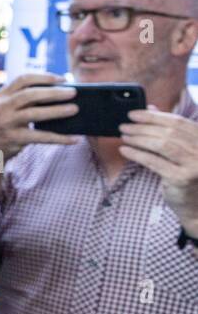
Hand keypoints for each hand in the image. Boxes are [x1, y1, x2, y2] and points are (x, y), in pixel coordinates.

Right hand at [0, 73, 78, 159]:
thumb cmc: (5, 124)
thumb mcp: (7, 107)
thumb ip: (24, 98)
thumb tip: (60, 93)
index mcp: (2, 95)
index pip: (23, 80)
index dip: (44, 78)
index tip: (63, 79)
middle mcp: (2, 107)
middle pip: (29, 95)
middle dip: (53, 92)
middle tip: (73, 92)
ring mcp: (7, 123)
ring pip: (34, 114)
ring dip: (57, 111)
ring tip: (74, 109)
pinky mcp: (14, 139)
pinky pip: (41, 137)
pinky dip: (59, 138)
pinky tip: (73, 139)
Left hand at [120, 108, 197, 232]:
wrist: (195, 205)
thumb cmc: (186, 173)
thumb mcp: (181, 149)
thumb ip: (169, 129)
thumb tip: (150, 108)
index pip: (178, 122)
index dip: (154, 116)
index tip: (133, 114)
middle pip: (169, 132)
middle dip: (142, 127)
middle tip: (124, 126)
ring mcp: (195, 165)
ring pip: (162, 145)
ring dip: (139, 139)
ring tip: (124, 136)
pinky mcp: (182, 178)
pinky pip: (154, 162)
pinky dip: (137, 154)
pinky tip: (125, 150)